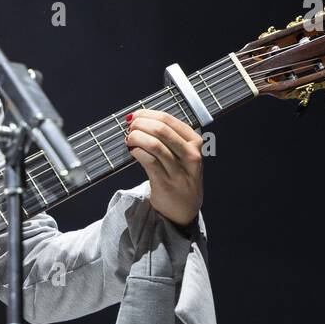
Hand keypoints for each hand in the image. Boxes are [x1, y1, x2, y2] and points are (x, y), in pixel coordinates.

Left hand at [124, 109, 203, 227]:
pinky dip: (137, 152)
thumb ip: (169, 138)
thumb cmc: (181, 177)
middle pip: (161, 130)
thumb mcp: (184, 154)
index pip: (169, 120)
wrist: (185, 209)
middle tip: (129, 127)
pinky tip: (132, 151)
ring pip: (154, 144)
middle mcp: (191, 155)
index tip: (136, 116)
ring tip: (129, 139)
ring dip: (136, 137)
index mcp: (195, 142)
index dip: (148, 114)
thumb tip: (141, 120)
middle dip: (140, 124)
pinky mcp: (166, 183)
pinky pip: (149, 161)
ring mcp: (179, 170)